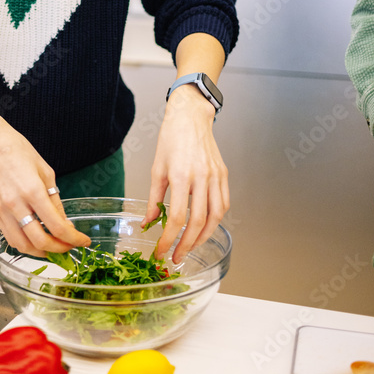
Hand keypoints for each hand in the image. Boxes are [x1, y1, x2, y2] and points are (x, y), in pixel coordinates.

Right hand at [0, 116, 90, 256]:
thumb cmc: (18, 151)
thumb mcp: (46, 172)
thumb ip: (55, 200)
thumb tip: (64, 222)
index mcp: (33, 190)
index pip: (56, 225)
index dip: (73, 238)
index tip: (82, 241)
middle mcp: (16, 204)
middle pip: (40, 241)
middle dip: (59, 249)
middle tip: (69, 247)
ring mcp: (2, 211)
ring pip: (22, 245)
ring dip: (40, 252)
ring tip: (53, 248)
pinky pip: (10, 237)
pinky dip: (25, 245)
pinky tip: (35, 241)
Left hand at [143, 84, 228, 264]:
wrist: (191, 116)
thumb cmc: (171, 138)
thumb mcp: (157, 168)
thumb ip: (154, 198)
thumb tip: (149, 222)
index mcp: (181, 175)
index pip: (177, 218)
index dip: (169, 239)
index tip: (161, 251)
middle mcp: (201, 177)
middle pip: (198, 222)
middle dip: (186, 245)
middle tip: (176, 257)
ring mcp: (216, 176)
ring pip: (215, 217)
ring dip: (203, 237)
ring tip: (191, 247)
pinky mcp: (223, 174)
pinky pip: (224, 204)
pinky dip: (216, 220)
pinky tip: (205, 227)